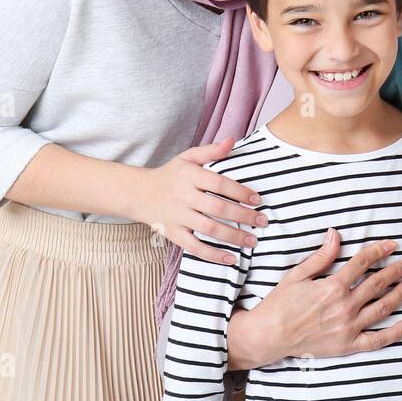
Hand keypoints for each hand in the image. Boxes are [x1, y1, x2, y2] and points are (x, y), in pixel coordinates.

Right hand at [130, 138, 267, 265]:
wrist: (138, 193)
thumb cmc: (171, 174)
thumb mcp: (188, 157)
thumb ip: (211, 151)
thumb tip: (233, 141)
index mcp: (189, 175)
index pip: (219, 183)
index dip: (240, 192)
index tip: (258, 200)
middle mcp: (183, 196)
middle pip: (217, 208)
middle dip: (243, 216)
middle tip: (263, 222)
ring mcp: (177, 217)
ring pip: (208, 229)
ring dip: (233, 236)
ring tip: (253, 241)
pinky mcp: (172, 234)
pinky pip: (194, 247)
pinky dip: (213, 255)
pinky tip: (231, 259)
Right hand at [227, 229, 401, 368]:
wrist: (269, 336)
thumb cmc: (280, 304)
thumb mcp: (298, 275)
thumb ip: (321, 256)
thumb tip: (335, 234)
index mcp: (333, 287)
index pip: (363, 263)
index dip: (379, 251)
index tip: (391, 245)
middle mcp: (344, 307)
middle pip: (377, 284)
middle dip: (394, 271)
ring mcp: (348, 328)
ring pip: (382, 308)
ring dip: (399, 295)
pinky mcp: (348, 345)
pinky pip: (378, 340)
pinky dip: (396, 332)